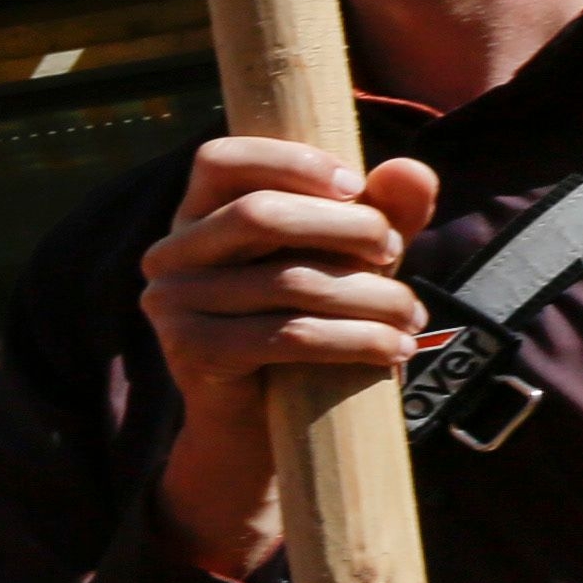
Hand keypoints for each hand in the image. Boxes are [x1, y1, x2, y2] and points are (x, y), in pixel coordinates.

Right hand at [131, 139, 432, 573]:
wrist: (264, 424)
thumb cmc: (305, 322)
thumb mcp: (345, 259)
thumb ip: (377, 213)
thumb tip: (412, 171)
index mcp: (195, 216)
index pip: (221, 158)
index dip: (289, 160)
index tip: (356, 186)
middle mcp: (169, 254)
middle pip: (258, 216)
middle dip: (345, 227)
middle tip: (394, 252)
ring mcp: (172, 304)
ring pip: (287, 282)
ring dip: (370, 296)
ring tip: (412, 315)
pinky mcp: (193, 353)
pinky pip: (286, 336)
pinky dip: (354, 341)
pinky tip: (393, 350)